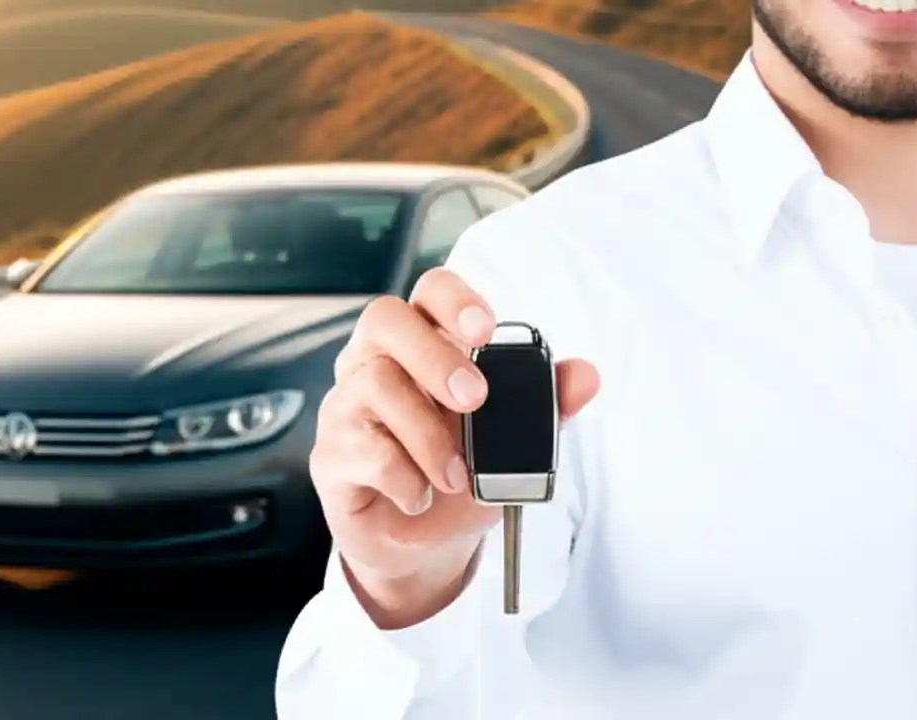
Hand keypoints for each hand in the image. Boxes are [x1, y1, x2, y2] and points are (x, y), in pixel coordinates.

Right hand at [310, 267, 599, 628]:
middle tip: (475, 400)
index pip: (427, 293)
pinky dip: (404, 477)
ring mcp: (346, 405)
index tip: (486, 331)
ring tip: (456, 477)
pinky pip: (363, 448)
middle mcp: (376, 363)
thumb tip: (586, 376)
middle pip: (385, 321)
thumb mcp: (513, 444)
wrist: (423, 547)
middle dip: (434, 355)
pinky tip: (420, 496)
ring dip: (427, 435)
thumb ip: (545, 406)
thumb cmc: (459, 477)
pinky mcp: (330, 454)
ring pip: (375, 385)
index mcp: (422, 345)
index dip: (454, 300)